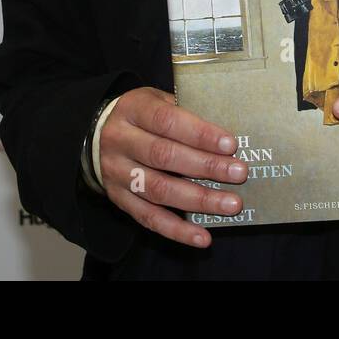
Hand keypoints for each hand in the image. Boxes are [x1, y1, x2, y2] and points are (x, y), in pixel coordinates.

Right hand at [97, 87, 247, 247]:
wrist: (99, 136)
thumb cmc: (144, 117)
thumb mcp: (159, 101)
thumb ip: (187, 112)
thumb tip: (227, 137)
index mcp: (133, 109)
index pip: (167, 120)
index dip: (199, 133)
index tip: (230, 144)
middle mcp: (120, 141)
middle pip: (164, 156)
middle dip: (206, 166)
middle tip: (239, 173)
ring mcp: (117, 173)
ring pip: (159, 190)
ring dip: (198, 200)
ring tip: (231, 204)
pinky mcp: (119, 200)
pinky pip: (149, 219)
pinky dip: (178, 230)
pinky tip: (203, 237)